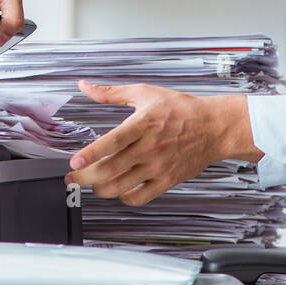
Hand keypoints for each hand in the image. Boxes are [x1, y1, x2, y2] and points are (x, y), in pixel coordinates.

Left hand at [64, 80, 260, 204]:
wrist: (214, 127)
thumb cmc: (181, 109)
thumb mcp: (145, 93)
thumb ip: (111, 93)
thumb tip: (85, 86)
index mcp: (142, 124)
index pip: (112, 142)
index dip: (90, 154)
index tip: (74, 162)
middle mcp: (149, 147)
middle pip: (110, 170)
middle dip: (84, 178)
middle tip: (71, 179)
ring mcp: (158, 166)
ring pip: (121, 187)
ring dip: (100, 190)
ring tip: (91, 185)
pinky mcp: (167, 180)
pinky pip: (139, 197)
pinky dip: (123, 197)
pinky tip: (117, 190)